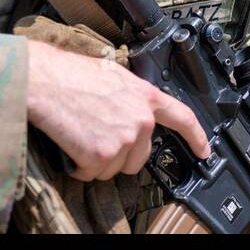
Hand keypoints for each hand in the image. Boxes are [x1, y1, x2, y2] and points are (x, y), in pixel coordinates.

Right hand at [25, 40, 209, 181]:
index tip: (204, 151)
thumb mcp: (115, 77)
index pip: (183, 118)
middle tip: (96, 136)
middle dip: (119, 154)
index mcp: (146, 97)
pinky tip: (71, 144)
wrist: (46, 81)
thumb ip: (132, 97)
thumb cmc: (71, 75)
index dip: (196, 138)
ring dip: (96, 161)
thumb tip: (131, 110)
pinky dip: (78, 166)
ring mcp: (123, 139)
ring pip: (114, 169)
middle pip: (139, 157)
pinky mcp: (101, 155)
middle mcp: (141, 120)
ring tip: (81, 135)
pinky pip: (91, 174)